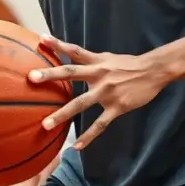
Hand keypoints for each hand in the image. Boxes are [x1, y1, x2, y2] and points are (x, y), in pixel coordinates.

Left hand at [27, 35, 170, 150]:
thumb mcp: (110, 58)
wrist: (153, 71)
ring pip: (80, 103)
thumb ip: (93, 60)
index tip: (41, 38)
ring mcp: (107, 92)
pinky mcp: (117, 107)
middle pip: (70, 72)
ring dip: (62, 114)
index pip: (74, 51)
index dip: (58, 44)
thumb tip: (77, 59)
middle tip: (31, 77)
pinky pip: (100, 124)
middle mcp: (99, 74)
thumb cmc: (130, 65)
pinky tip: (77, 146)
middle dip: (50, 75)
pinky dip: (88, 136)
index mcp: (97, 61)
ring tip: (46, 124)